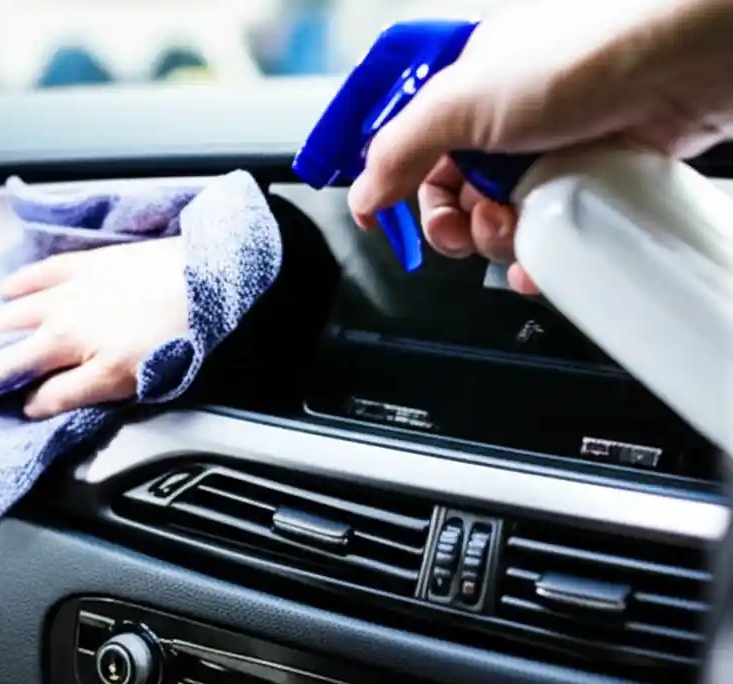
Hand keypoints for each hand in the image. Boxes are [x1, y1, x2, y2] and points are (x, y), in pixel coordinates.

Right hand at [0, 237, 188, 418]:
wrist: (199, 275)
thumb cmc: (168, 333)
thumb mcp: (119, 379)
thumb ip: (70, 393)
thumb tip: (31, 405)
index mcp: (62, 343)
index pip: (6, 370)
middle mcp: (58, 310)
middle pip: (2, 332)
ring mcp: (73, 283)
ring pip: (18, 302)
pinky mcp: (93, 263)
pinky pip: (45, 271)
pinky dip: (23, 279)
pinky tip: (11, 284)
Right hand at [348, 0, 732, 293]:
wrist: (683, 61)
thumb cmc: (581, 56)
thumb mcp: (459, 101)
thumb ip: (397, 151)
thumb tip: (363, 196)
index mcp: (466, 86)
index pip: (411, 146)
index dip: (394, 187)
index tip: (384, 221)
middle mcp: (508, 116)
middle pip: (453, 192)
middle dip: (451, 224)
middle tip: (462, 232)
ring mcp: (553, 147)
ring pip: (501, 218)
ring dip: (496, 240)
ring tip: (513, 229)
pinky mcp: (594, 175)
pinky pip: (553, 230)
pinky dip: (541, 257)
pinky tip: (540, 264)